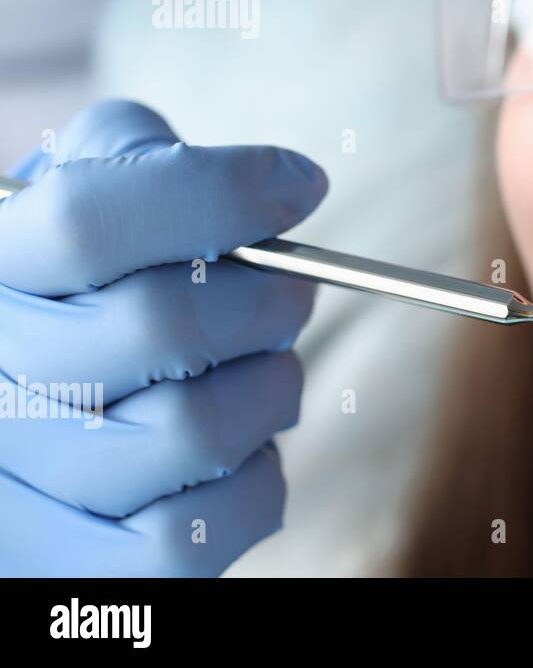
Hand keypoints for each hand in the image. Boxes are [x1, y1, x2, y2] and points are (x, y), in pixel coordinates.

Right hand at [0, 100, 327, 574]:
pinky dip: (255, 483)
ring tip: (262, 373)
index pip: (89, 218)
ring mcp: (12, 488)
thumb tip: (281, 182)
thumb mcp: (84, 199)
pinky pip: (197, 536)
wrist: (36, 416)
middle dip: (270, 299)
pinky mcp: (65, 573)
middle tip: (293, 290)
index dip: (218, 193)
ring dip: (271, 390)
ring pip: (194, 431)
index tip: (300, 185)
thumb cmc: (83, 289)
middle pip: (163, 325)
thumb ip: (145, 162)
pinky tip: (240, 452)